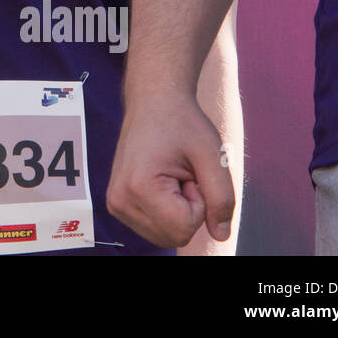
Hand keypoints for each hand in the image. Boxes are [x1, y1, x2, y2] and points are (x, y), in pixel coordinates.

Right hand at [106, 91, 235, 248]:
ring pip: (164, 236)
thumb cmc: (182, 122)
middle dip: (188, 209)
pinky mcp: (117, 203)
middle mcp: (120, 200)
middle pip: (174, 236)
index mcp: (138, 187)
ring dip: (178, 211)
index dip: (200, 203)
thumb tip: (221, 236)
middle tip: (182, 173)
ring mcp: (116, 203)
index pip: (185, 228)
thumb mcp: (212, 156)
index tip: (190, 172)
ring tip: (172, 175)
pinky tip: (162, 181)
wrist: (153, 101)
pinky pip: (155, 228)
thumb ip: (222, 199)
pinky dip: (167, 212)